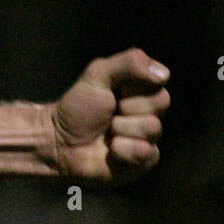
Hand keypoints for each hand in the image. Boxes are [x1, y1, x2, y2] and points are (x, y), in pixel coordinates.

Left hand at [49, 48, 169, 182]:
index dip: (134, 85)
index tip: (114, 90)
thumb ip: (128, 63)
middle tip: (110, 111)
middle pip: (161, 102)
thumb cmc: (78, 107)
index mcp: (139, 89)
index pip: (158, 81)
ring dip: (121, 128)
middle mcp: (147, 112)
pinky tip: (111, 150)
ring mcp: (147, 136)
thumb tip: (163, 73)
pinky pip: (147, 152)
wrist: (60, 141)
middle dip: (128, 106)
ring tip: (107, 131)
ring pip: (153, 127)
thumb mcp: (97, 75)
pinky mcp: (144, 160)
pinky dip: (123, 150)